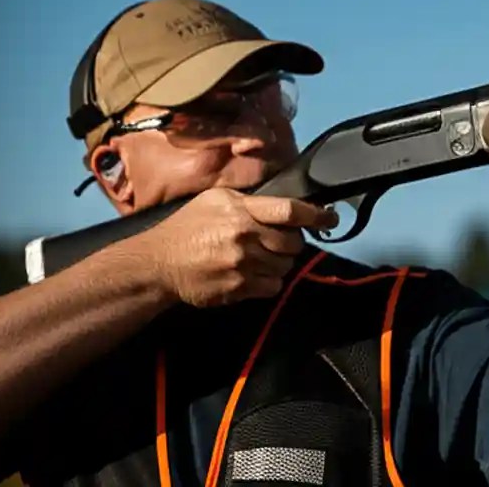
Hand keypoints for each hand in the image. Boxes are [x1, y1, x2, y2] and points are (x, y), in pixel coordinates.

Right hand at [122, 188, 338, 307]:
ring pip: (286, 265)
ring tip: (261, 257)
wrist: (158, 263)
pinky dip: (269, 281)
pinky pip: (273, 286)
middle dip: (292, 242)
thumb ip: (250, 201)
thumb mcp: (215, 200)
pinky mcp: (238, 288)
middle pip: (294, 242)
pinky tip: (253, 273)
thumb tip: (286, 203)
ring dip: (280, 262)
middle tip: (278, 241)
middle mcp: (244, 237)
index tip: (331, 218)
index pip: (290, 211)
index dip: (317, 215)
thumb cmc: (187, 227)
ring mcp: (242, 265)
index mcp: (240, 211)